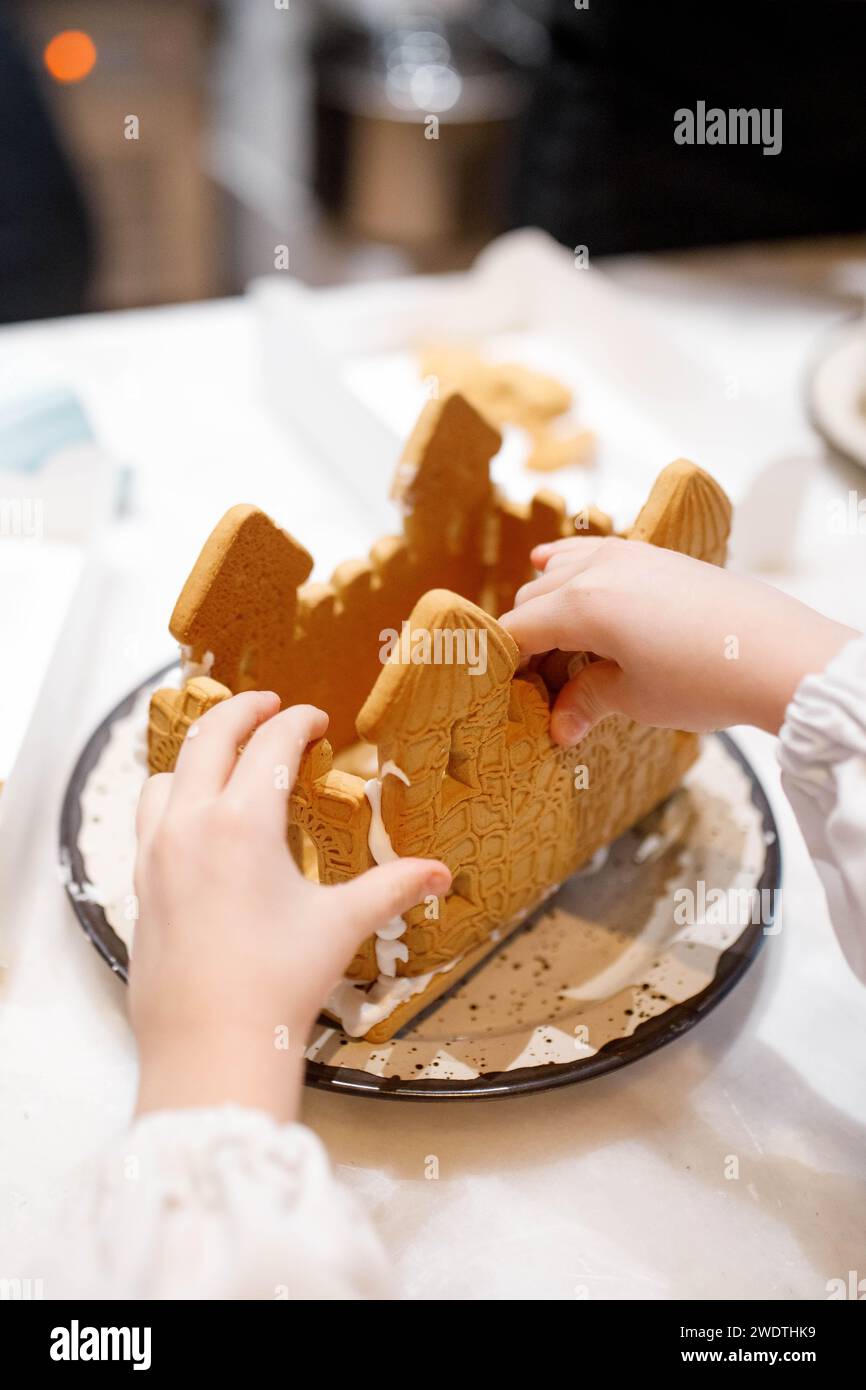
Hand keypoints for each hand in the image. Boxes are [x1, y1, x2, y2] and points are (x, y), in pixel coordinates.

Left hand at [131, 692, 449, 1121]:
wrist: (210, 1047)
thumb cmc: (277, 983)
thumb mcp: (342, 926)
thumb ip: (391, 888)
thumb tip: (441, 874)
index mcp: (242, 822)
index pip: (271, 745)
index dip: (297, 723)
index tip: (316, 720)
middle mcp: (191, 825)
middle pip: (209, 739)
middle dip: (241, 712)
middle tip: (268, 705)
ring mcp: (157, 855)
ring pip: (167, 776)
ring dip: (198, 755)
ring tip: (225, 759)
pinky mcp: (141, 887)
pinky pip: (148, 820)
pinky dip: (171, 799)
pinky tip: (193, 822)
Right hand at [499, 537, 857, 742]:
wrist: (777, 652)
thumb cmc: (703, 679)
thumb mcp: (635, 699)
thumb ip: (587, 702)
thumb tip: (558, 728)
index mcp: (581, 606)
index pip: (518, 630)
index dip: (504, 663)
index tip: (503, 691)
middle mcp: (597, 571)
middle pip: (534, 598)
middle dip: (526, 637)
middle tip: (535, 681)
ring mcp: (628, 557)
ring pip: (561, 569)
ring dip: (547, 600)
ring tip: (551, 640)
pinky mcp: (656, 556)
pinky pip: (593, 550)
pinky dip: (570, 564)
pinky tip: (555, 565)